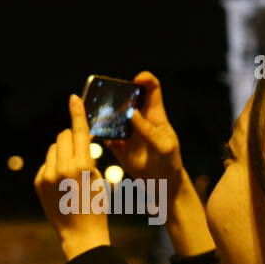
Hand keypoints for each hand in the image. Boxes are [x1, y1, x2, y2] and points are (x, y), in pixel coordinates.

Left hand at [35, 94, 110, 259]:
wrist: (80, 234)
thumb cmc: (96, 206)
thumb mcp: (98, 178)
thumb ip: (87, 156)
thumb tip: (77, 141)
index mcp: (82, 165)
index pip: (79, 131)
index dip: (77, 112)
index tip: (73, 98)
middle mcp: (62, 168)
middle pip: (63, 136)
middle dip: (71, 137)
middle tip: (79, 149)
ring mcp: (47, 175)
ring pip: (53, 149)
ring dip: (62, 152)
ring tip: (71, 171)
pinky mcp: (38, 182)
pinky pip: (46, 164)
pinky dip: (54, 167)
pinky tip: (62, 183)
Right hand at [106, 71, 184, 192]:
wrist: (163, 184)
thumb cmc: (170, 162)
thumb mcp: (163, 146)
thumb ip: (148, 130)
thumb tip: (131, 113)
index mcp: (155, 114)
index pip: (152, 89)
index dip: (145, 79)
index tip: (136, 79)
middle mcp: (140, 119)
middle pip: (127, 98)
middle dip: (117, 93)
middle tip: (108, 96)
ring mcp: (128, 132)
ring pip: (113, 115)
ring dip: (104, 113)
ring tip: (97, 114)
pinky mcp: (118, 146)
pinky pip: (106, 135)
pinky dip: (99, 133)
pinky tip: (94, 134)